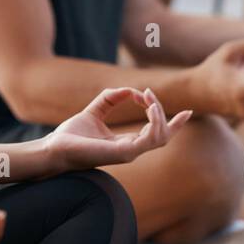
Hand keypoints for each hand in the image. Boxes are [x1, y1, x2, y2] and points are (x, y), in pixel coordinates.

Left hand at [42, 87, 191, 173]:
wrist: (55, 148)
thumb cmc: (71, 135)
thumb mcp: (94, 111)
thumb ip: (110, 99)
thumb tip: (129, 90)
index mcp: (126, 143)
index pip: (157, 136)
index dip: (174, 124)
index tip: (189, 111)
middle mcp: (131, 150)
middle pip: (163, 136)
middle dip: (168, 116)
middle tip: (150, 95)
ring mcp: (129, 153)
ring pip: (160, 137)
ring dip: (159, 114)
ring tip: (148, 97)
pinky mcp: (124, 153)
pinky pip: (150, 138)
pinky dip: (154, 120)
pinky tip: (149, 105)